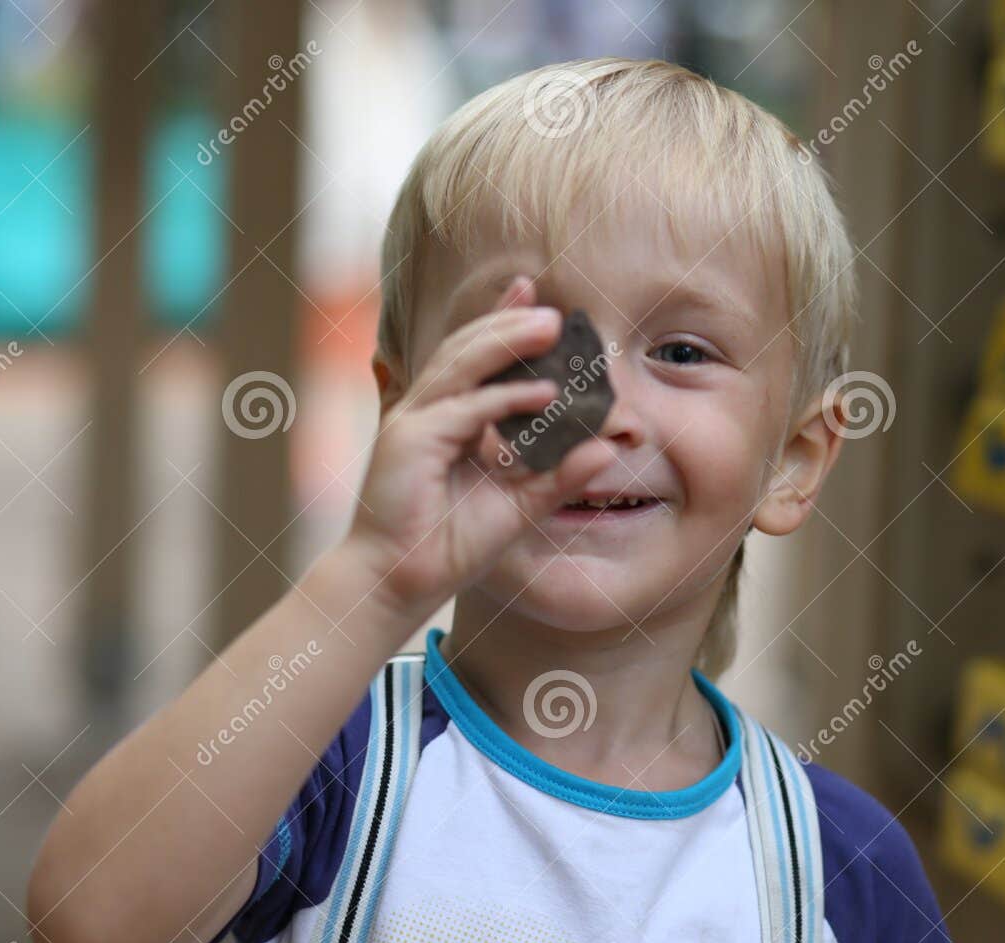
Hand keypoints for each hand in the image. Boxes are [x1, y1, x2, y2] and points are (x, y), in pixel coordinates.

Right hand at [343, 276, 614, 625]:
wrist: (398, 581)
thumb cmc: (449, 545)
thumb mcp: (519, 505)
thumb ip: (559, 476)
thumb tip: (606, 449)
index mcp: (446, 418)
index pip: (476, 358)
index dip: (503, 322)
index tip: (540, 299)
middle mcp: (428, 411)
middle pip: (469, 349)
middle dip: (510, 321)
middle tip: (556, 309)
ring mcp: (416, 421)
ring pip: (465, 365)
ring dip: (508, 341)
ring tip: (552, 325)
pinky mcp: (413, 440)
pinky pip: (467, 408)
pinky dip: (506, 397)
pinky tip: (544, 392)